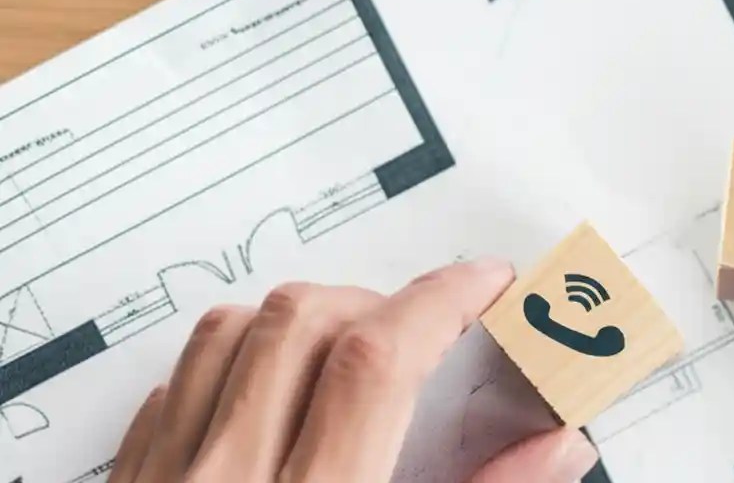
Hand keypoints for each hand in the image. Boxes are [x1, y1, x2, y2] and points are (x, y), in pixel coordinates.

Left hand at [108, 259, 597, 482]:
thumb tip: (556, 451)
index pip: (378, 363)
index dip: (445, 302)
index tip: (487, 285)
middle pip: (304, 325)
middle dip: (384, 303)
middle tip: (426, 332)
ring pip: (230, 334)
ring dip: (303, 321)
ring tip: (350, 352)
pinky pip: (174, 388)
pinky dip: (232, 365)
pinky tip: (270, 401)